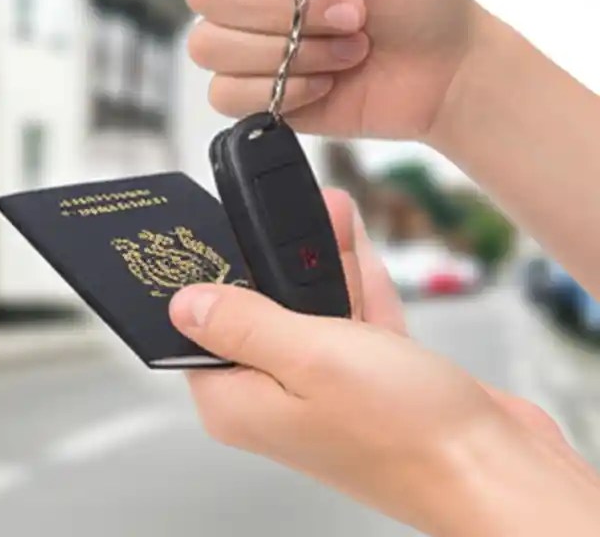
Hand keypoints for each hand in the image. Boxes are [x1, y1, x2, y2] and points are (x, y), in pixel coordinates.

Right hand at [168, 0, 482, 140]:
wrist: (444, 68)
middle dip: (285, 7)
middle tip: (351, 10)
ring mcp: (239, 41)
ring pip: (211, 46)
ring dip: (294, 50)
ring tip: (347, 46)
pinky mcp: (249, 91)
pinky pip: (226, 93)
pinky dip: (287, 88)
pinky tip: (325, 79)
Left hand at [168, 191, 599, 535]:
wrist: (496, 472)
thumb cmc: (406, 432)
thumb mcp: (308, 356)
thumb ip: (243, 321)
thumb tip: (183, 303)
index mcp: (239, 403)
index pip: (199, 333)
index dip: (208, 281)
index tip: (216, 234)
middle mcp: (275, 401)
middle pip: (256, 313)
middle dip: (272, 259)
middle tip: (277, 210)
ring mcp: (326, 392)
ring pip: (311, 309)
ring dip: (320, 258)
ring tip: (320, 207)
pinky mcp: (374, 383)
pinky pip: (354, 319)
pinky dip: (356, 279)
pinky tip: (351, 235)